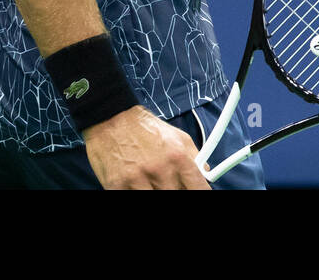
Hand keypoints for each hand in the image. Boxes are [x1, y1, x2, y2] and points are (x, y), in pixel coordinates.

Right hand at [83, 106, 212, 189]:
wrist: (112, 118)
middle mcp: (160, 168)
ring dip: (154, 192)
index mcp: (178, 157)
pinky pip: (132, 199)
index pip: (198, 188)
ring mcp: (138, 179)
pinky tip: (137, 184)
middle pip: (176, 196)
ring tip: (151, 182)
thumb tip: (206, 175)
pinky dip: (136, 192)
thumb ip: (194, 157)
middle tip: (166, 183)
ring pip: (154, 200)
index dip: (199, 194)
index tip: (196, 194)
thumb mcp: (177, 136)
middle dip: (174, 190)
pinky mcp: (118, 186)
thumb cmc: (145, 128)